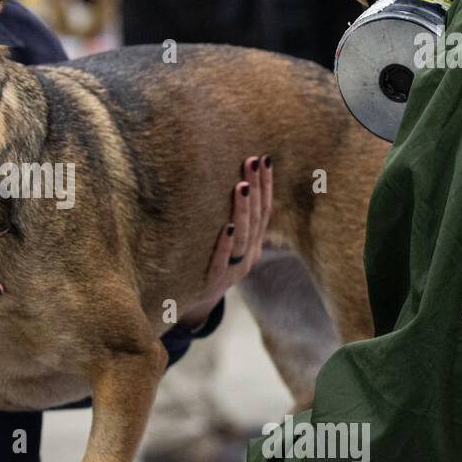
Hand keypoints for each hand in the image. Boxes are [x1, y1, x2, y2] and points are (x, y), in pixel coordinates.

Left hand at [177, 154, 273, 330]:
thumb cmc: (210, 263)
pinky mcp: (214, 282)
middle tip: (252, 161)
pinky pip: (221, 262)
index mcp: (254, 244)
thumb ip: (234, 216)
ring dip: (243, 210)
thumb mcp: (227, 242)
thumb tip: (232, 175)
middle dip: (256, 188)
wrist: (195, 302)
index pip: (264, 210)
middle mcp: (248, 256)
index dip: (266, 185)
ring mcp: (233, 270)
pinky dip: (225, 244)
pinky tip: (227, 227)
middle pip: (256, 219)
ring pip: (243, 238)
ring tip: (241, 186)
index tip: (264, 159)